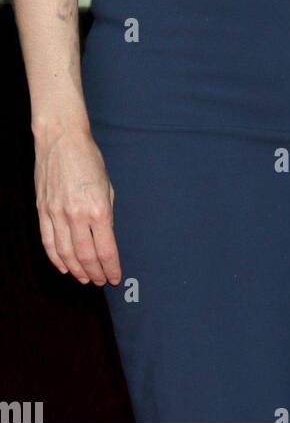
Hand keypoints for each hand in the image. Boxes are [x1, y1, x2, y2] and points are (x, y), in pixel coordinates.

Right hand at [34, 126, 121, 284]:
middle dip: (96, 272)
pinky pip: (48, 242)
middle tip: (101, 281)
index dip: (111, 267)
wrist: (62, 141)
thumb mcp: (108, 187)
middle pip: (86, 256)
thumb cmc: (89, 160)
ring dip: (77, 270)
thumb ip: (106, 215)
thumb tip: (106, 239)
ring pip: (66, 254)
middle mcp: (77, 216)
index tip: (115, 277)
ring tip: (85, 278)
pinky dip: (56, 259)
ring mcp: (56, 215)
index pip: (106, 250)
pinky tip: (64, 267)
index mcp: (98, 209)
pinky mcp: (42, 212)